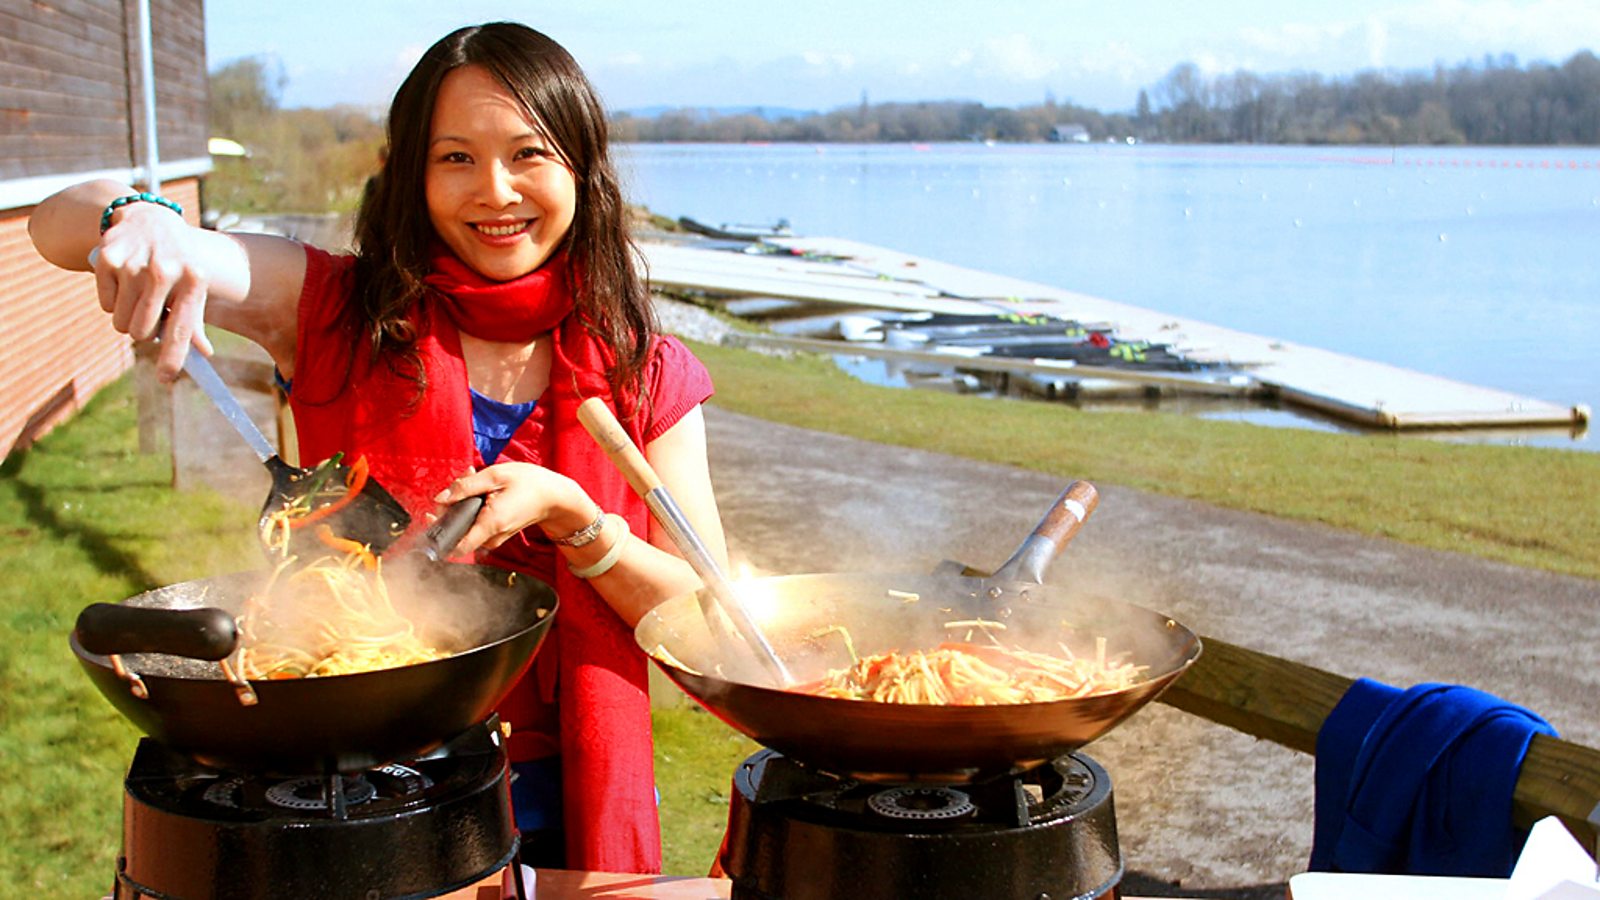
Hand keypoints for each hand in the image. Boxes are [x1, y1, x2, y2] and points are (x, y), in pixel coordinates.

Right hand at [93, 203, 213, 380]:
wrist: (150, 219)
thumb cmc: (178, 262)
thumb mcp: (194, 285)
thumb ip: (195, 321)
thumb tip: (204, 353)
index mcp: (194, 280)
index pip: (181, 330)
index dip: (172, 358)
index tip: (165, 379)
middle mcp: (165, 271)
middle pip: (142, 332)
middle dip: (143, 332)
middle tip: (149, 315)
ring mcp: (135, 263)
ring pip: (120, 322)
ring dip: (127, 317)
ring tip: (139, 295)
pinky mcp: (108, 258)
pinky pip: (105, 304)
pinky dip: (112, 300)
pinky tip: (124, 280)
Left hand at [432, 463, 592, 557]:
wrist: (556, 496)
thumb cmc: (530, 483)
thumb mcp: (496, 475)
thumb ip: (466, 486)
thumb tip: (440, 498)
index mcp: (490, 523)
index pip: (456, 546)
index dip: (438, 536)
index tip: (430, 517)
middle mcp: (491, 536)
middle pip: (456, 532)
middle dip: (450, 507)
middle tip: (459, 483)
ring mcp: (495, 537)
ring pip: (466, 527)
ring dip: (462, 505)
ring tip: (473, 478)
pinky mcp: (497, 533)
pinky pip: (476, 525)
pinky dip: (473, 508)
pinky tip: (482, 488)